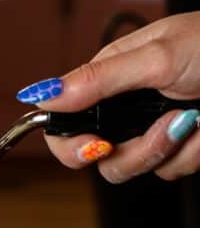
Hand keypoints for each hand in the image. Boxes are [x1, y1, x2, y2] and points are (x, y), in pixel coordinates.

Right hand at [16, 12, 199, 182]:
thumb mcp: (155, 57)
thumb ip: (98, 81)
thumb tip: (42, 95)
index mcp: (108, 80)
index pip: (62, 123)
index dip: (68, 143)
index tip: (93, 146)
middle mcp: (123, 111)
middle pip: (93, 157)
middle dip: (129, 151)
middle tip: (159, 133)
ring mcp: (149, 133)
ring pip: (129, 169)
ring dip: (166, 149)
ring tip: (193, 119)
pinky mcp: (177, 151)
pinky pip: (168, 171)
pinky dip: (192, 152)